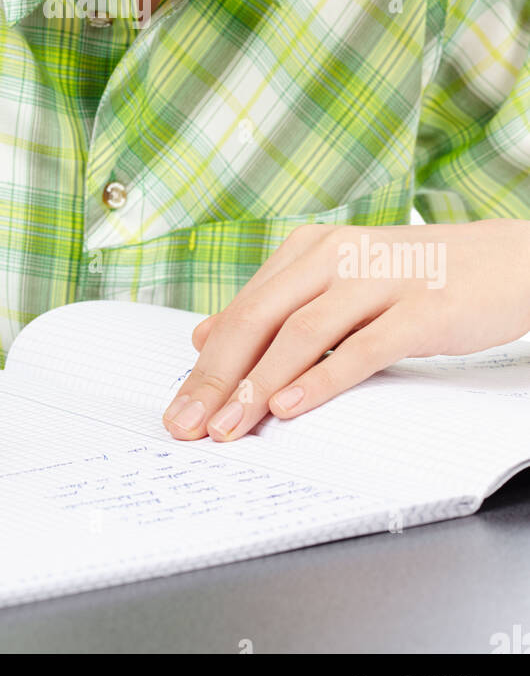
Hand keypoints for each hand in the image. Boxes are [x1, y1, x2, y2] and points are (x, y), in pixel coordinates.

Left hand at [162, 220, 529, 441]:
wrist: (507, 261)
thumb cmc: (415, 279)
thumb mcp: (337, 284)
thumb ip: (275, 307)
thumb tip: (204, 338)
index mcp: (311, 248)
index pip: (244, 309)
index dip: (207, 362)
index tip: (179, 407)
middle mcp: (337, 255)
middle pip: (260, 318)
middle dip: (218, 377)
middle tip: (188, 425)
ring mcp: (379, 280)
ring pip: (302, 333)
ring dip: (259, 386)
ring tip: (230, 427)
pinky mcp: (421, 309)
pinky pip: (361, 347)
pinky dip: (321, 378)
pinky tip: (291, 407)